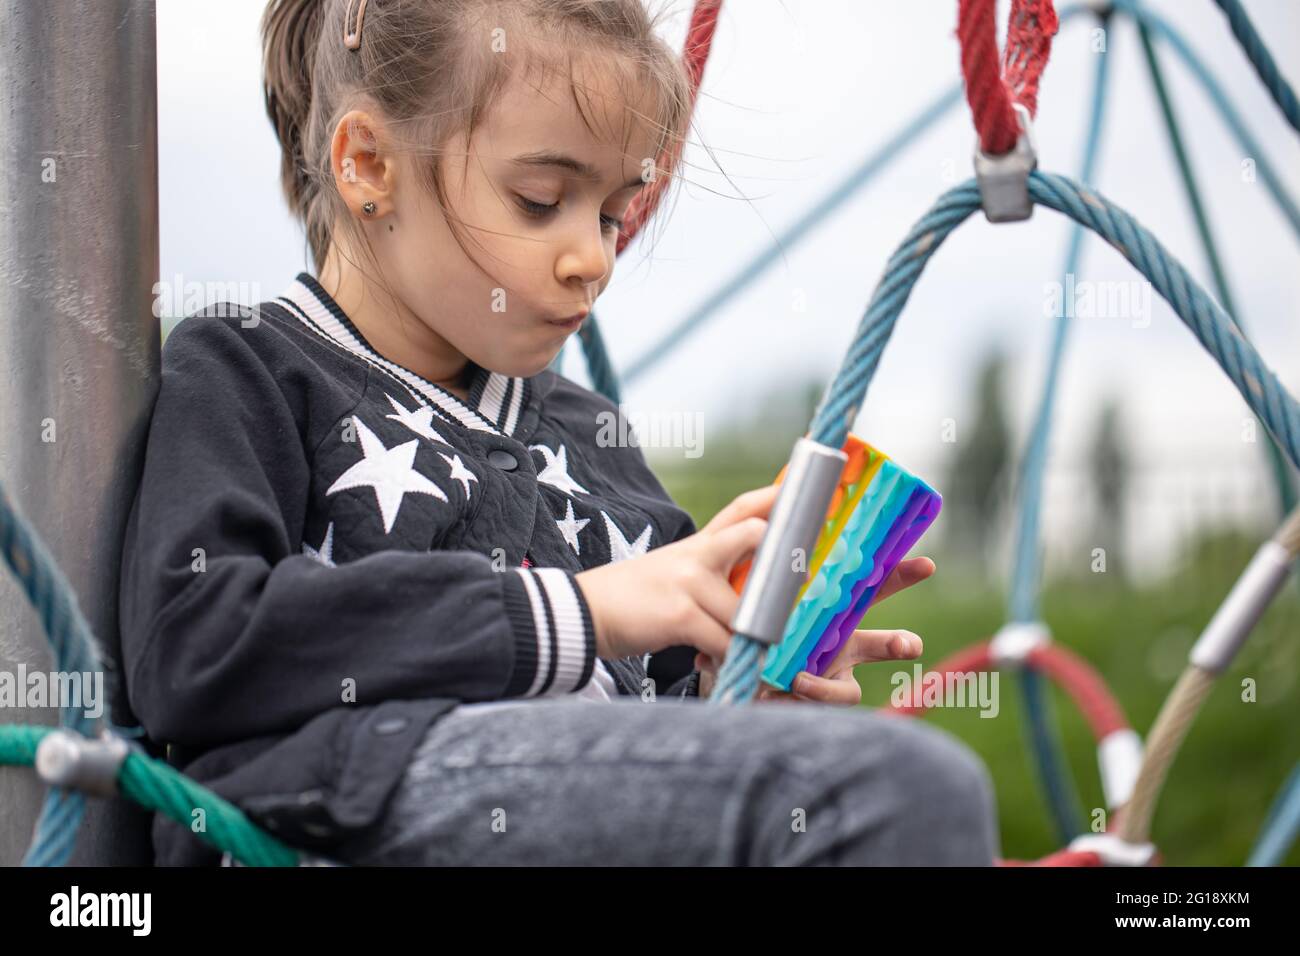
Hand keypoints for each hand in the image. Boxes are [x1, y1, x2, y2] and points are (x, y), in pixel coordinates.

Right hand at [575, 485, 779, 662]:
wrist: (583, 614)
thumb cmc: (634, 600)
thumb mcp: (674, 573)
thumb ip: (713, 576)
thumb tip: (759, 596)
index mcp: (698, 543)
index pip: (743, 509)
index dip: (776, 497)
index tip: (812, 489)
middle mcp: (697, 555)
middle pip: (753, 535)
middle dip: (782, 560)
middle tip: (797, 581)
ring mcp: (689, 582)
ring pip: (747, 611)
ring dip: (750, 638)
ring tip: (738, 651)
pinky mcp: (682, 615)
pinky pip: (726, 642)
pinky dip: (727, 660)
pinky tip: (710, 663)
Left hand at [695, 555, 935, 702]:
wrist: (723, 657)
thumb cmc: (750, 611)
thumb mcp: (755, 575)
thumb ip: (770, 541)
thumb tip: (782, 491)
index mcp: (832, 607)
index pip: (870, 590)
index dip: (900, 577)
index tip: (928, 566)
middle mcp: (836, 645)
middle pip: (877, 645)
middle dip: (899, 644)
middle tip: (912, 645)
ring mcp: (823, 677)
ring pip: (848, 688)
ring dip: (829, 691)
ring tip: (808, 681)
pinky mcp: (803, 701)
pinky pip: (812, 704)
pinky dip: (808, 691)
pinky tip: (790, 681)